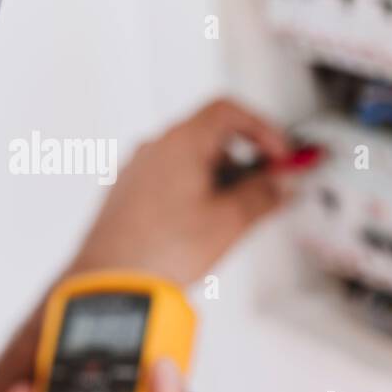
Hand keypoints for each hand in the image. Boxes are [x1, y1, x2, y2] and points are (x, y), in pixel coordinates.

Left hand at [69, 97, 290, 286]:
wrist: (111, 281)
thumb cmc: (157, 249)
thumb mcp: (228, 221)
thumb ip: (263, 195)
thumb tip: (279, 184)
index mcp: (180, 142)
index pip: (229, 111)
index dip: (263, 129)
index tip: (280, 155)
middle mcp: (154, 148)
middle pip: (210, 137)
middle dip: (244, 162)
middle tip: (265, 188)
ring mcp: (137, 170)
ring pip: (190, 161)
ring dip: (220, 181)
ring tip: (232, 217)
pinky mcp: (127, 194)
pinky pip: (169, 181)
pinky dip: (194, 193)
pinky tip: (201, 227)